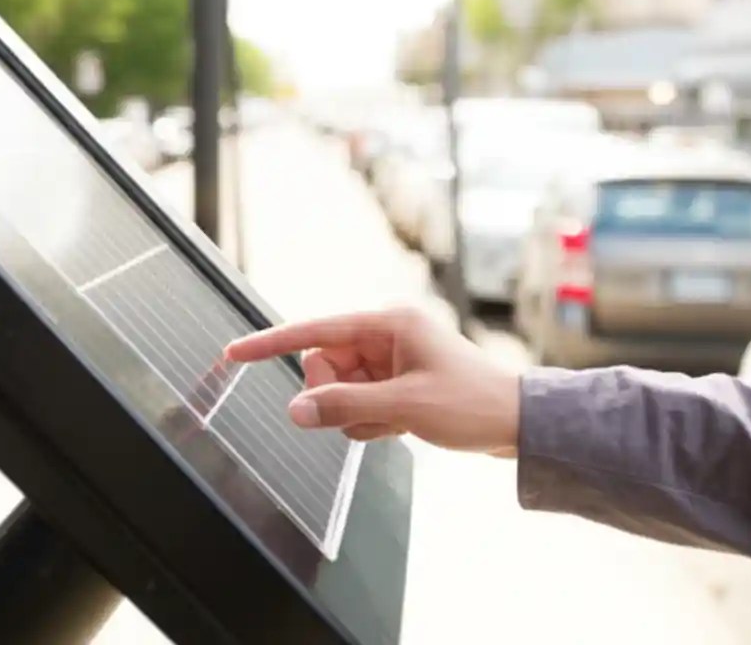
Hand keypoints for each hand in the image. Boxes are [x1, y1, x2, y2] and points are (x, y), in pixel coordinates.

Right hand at [224, 307, 519, 456]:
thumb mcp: (404, 408)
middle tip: (370, 413)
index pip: (314, 332)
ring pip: (339, 390)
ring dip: (356, 414)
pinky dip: (371, 422)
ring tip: (396, 422)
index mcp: (387, 323)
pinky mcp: (396, 382)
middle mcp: (385, 335)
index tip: (233, 354)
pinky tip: (402, 427)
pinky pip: (359, 404)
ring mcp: (390, 359)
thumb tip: (295, 410)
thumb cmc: (471, 404)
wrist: (517, 423)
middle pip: (324, 366)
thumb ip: (345, 406)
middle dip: (334, 396)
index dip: (271, 344)